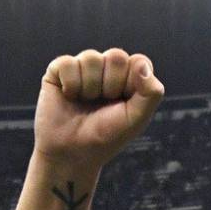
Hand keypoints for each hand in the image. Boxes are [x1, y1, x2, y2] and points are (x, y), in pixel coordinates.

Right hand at [34, 48, 163, 177]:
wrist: (72, 154)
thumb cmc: (106, 137)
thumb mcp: (136, 119)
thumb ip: (151, 93)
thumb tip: (141, 64)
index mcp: (129, 76)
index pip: (138, 62)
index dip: (131, 84)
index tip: (123, 105)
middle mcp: (106, 67)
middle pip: (116, 56)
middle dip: (111, 85)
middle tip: (103, 105)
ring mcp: (83, 67)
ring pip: (91, 58)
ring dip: (89, 87)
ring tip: (84, 102)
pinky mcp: (59, 70)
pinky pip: (67, 63)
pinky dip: (70, 84)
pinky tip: (68, 97)